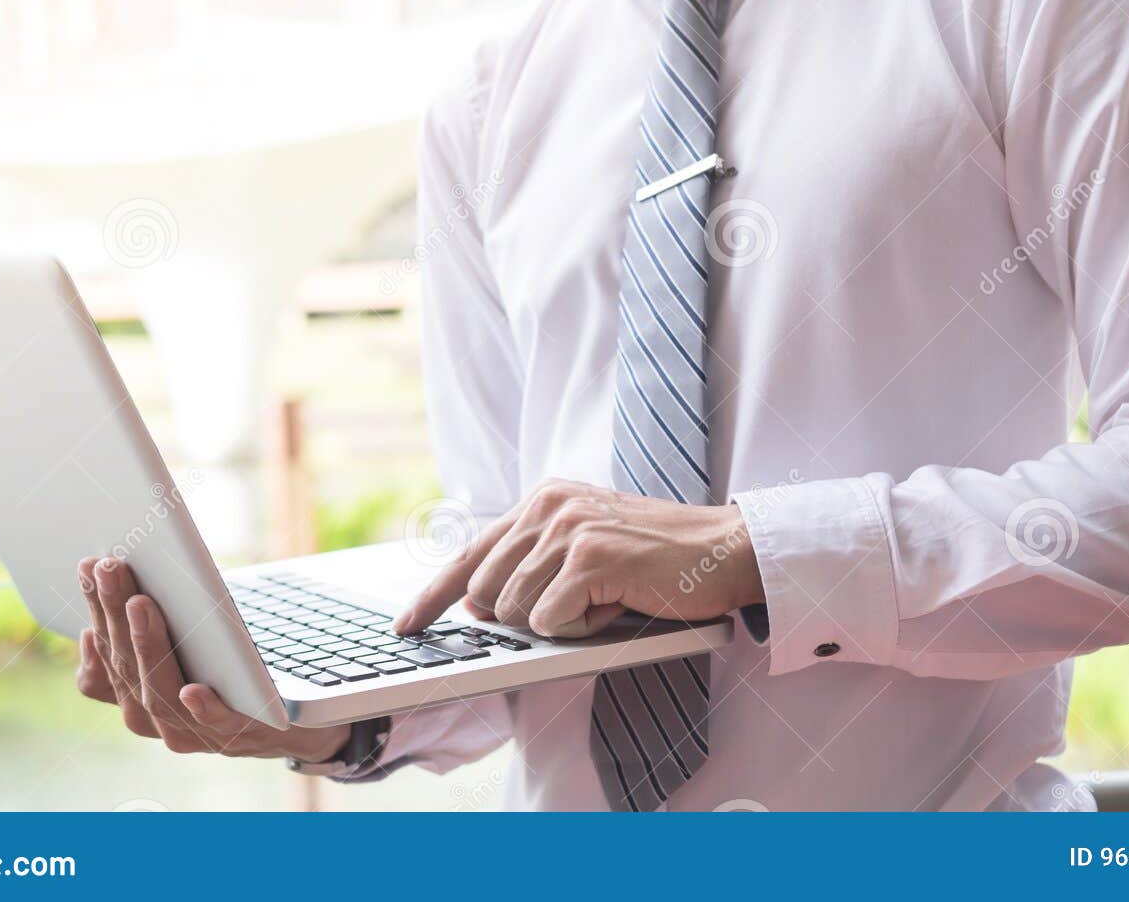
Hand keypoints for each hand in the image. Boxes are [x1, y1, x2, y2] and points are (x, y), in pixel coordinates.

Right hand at [74, 557, 348, 762]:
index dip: (93, 615)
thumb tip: (128, 579)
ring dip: (148, 647)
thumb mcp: (190, 644)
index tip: (86, 569)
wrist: (300, 719)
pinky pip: (218, 725)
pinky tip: (193, 688)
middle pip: (126, 669)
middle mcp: (159, 721)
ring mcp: (197, 734)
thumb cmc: (235, 671)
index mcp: (139, 698)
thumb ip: (156, 625)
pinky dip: (202, 708)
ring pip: (159, 696)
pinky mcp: (243, 736)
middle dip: (113, 614)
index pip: (102, 663)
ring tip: (140, 603)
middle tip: (109, 565)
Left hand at [393, 479, 762, 637]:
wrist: (722, 549)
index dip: (432, 596)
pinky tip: (616, 603)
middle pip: (488, 594)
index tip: (406, 625)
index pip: (469, 554)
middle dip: (523, 617)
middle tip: (579, 605)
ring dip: (564, 622)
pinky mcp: (590, 558)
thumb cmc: (657, 558)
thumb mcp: (585, 546)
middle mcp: (548, 506)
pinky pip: (553, 623)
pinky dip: (583, 628)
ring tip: (607, 597)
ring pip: (520, 612)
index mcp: (542, 499)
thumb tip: (478, 604)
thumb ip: (531, 564)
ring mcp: (568, 530)